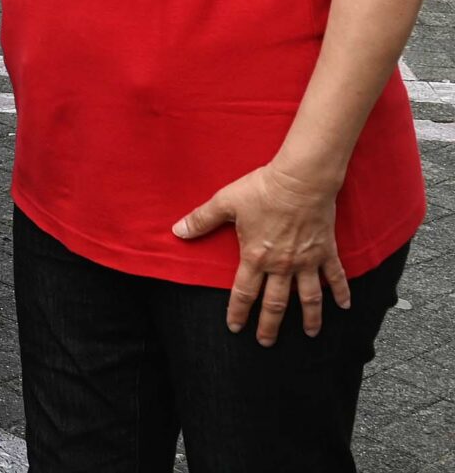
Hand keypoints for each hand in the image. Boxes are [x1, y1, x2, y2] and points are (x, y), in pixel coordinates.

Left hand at [173, 160, 349, 344]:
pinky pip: (336, 277)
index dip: (238, 312)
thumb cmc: (261, 190)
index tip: (235, 327)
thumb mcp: (225, 203)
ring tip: (310, 334)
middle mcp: (282, 265)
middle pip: (275, 303)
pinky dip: (341, 292)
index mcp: (256, 257)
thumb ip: (201, 220)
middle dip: (269, 325)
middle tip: (266, 343)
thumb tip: (177, 231)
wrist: (300, 181)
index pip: (243, 292)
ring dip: (309, 317)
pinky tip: (345, 306)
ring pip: (309, 298)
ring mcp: (307, 261)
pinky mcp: (326, 252)